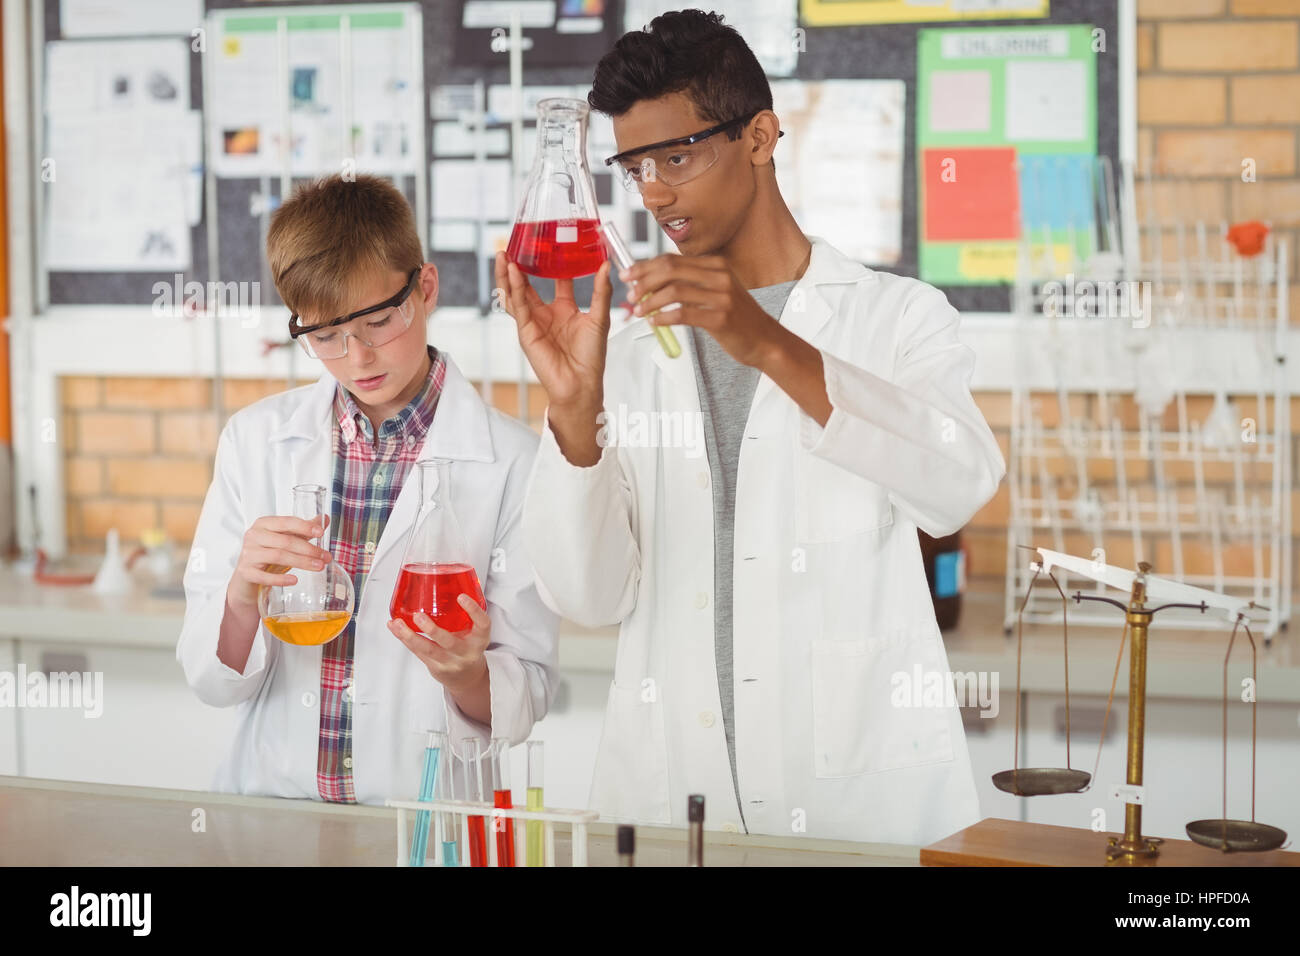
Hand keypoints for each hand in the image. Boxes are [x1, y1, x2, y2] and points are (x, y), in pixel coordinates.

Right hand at [227, 514, 332, 612]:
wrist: (246, 574)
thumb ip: (303, 529)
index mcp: (264, 524)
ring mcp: (248, 554)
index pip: (286, 522)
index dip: (304, 527)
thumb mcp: (284, 538)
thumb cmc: (267, 553)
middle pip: (286, 541)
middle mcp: (254, 536)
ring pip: (278, 556)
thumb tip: (324, 519)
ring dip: (301, 562)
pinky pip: (264, 576)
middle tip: (326, 557)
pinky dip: (280, 579)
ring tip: (318, 567)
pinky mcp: (245, 571)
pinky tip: (294, 580)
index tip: (320, 533)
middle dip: (309, 549)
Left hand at [388, 594, 491, 695]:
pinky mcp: (434, 667)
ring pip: (428, 650)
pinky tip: (395, 627)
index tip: (462, 597)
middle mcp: (465, 652)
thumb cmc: (468, 646)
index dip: (473, 610)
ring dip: (410, 636)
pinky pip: (417, 652)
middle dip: (433, 630)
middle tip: (419, 616)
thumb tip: (446, 582)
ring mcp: (449, 661)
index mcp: (479, 639)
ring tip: (398, 624)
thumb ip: (464, 613)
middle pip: (449, 643)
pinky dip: (404, 638)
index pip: (482, 624)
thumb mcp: (475, 631)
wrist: (467, 676)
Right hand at [494, 252, 613, 410]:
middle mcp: (546, 314)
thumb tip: (605, 265)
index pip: (555, 280)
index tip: (549, 243)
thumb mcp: (600, 318)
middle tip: (514, 246)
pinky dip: (514, 289)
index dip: (551, 263)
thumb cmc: (591, 356)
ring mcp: (533, 322)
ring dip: (507, 275)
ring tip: (502, 255)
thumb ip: (601, 291)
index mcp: (564, 309)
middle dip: (519, 266)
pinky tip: (512, 272)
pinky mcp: (526, 332)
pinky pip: (518, 307)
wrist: (582, 383)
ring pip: (515, 294)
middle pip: (527, 285)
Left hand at [623, 254, 781, 368]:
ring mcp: (722, 296)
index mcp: (716, 265)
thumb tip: (653, 281)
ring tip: (638, 311)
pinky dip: (663, 317)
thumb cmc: (737, 318)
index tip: (627, 274)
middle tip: (629, 293)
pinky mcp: (720, 318)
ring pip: (674, 291)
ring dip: (650, 301)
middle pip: (670, 270)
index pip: (672, 259)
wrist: (765, 340)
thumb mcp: (717, 292)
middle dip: (643, 280)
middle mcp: (719, 275)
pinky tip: (654, 322)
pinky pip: (682, 314)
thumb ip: (691, 284)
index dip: (645, 266)